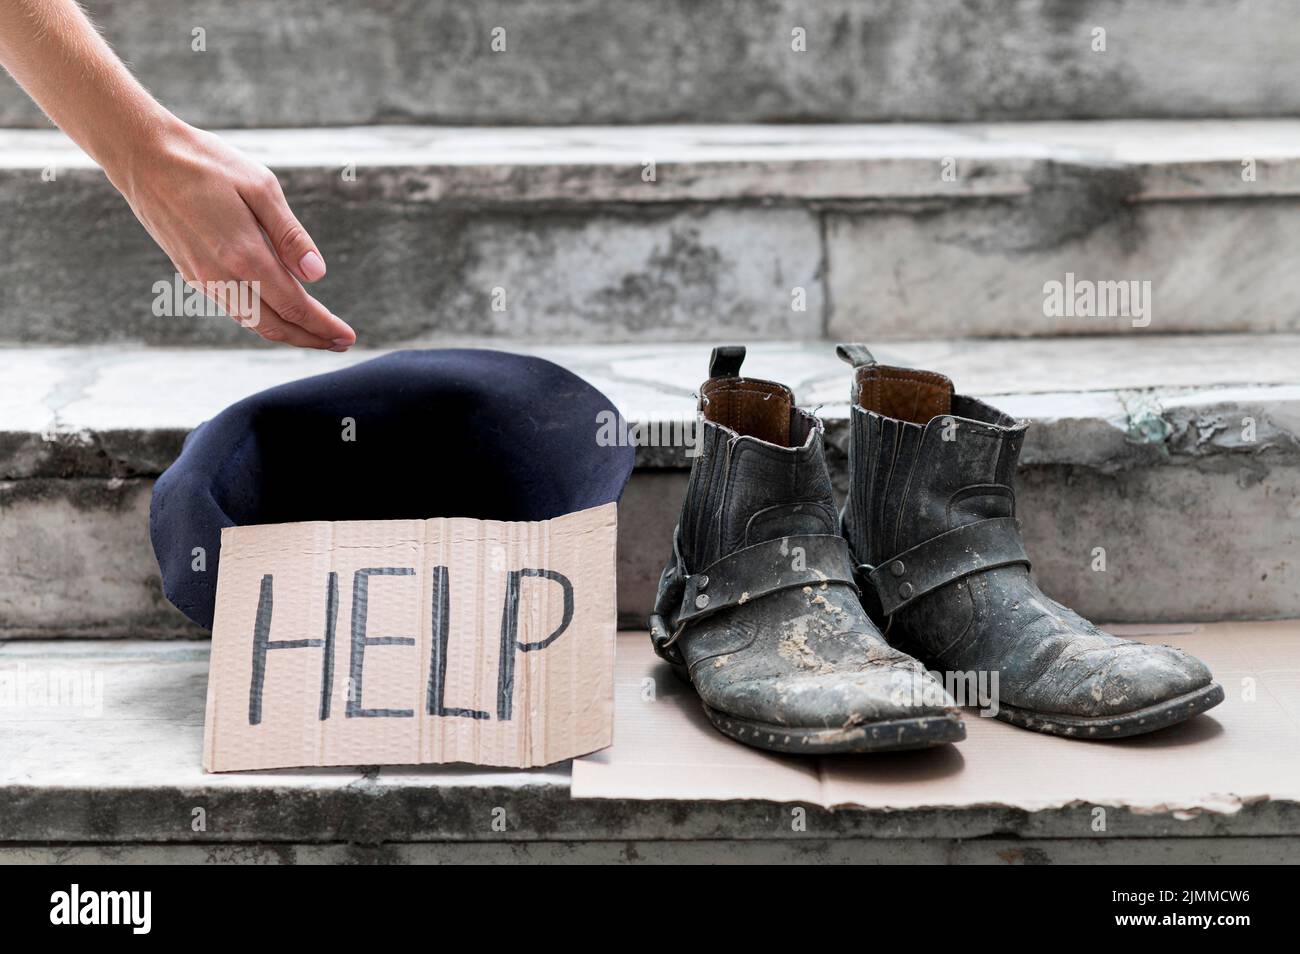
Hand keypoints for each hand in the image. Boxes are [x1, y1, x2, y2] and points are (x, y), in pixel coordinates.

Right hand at [107, 121, 355, 349]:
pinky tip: (277, 316)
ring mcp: (203, 278)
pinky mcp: (191, 273)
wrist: (143, 156)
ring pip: (253, 323)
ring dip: (287, 335)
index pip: (294, 306)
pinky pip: (234, 310)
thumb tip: (317, 275)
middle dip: (311, 339)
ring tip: (315, 336)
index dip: (323, 326)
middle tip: (340, 344)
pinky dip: (261, 321)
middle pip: (275, 326)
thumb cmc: (207, 164)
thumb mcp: (260, 186)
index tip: (348, 336)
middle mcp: (222, 275)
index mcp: (245, 255)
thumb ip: (290, 235)